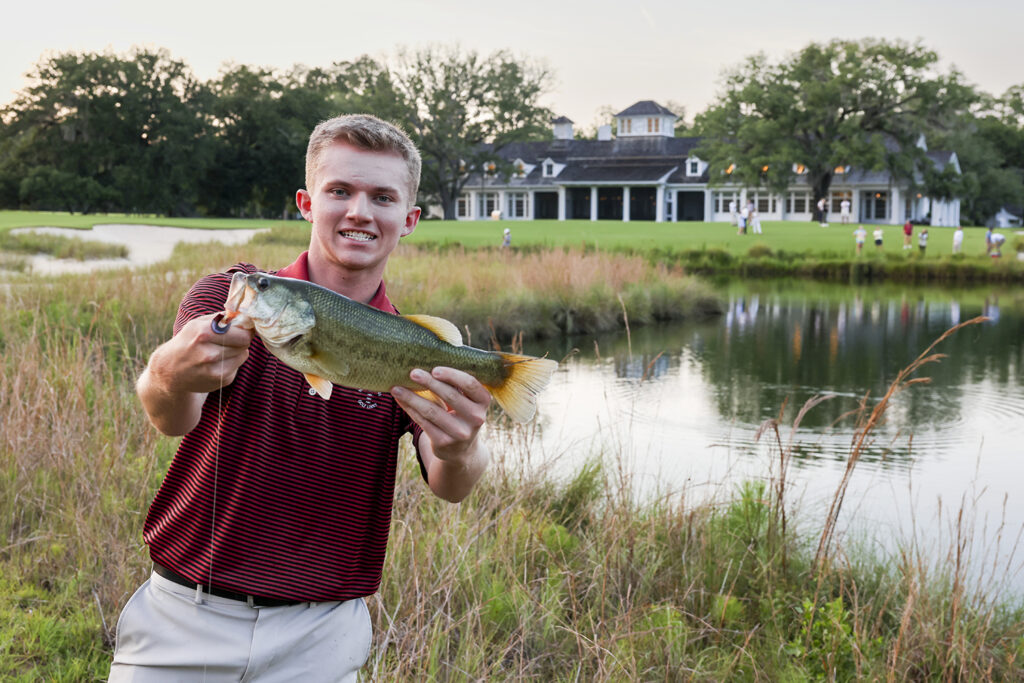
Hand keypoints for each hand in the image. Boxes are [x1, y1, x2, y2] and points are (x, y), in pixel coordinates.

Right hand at [137, 313, 253, 435]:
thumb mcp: (198, 323)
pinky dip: (231, 363)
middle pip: (245, 343)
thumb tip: (245, 315)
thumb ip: (222, 317)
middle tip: (230, 339)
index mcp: (203, 334)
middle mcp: (209, 354)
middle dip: (240, 339)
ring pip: (243, 355)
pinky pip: (237, 367)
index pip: (243, 333)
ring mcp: (215, 370)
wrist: (170, 370)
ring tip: (220, 351)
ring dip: (237, 351)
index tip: (242, 328)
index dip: (245, 329)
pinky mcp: (220, 381)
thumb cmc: (188, 341)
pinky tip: (216, 363)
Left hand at [392, 367, 490, 501]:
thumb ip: (457, 384)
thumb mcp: (467, 401)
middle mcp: (476, 418)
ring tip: (397, 387)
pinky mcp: (444, 442)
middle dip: (429, 382)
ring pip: (432, 411)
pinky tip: (400, 401)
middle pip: (450, 396)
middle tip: (413, 373)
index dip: (452, 375)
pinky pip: (423, 422)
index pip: (470, 384)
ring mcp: (461, 432)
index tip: (434, 369)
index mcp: (484, 401)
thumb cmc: (460, 414)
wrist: (461, 450)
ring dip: (412, 397)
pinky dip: (410, 409)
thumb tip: (427, 361)